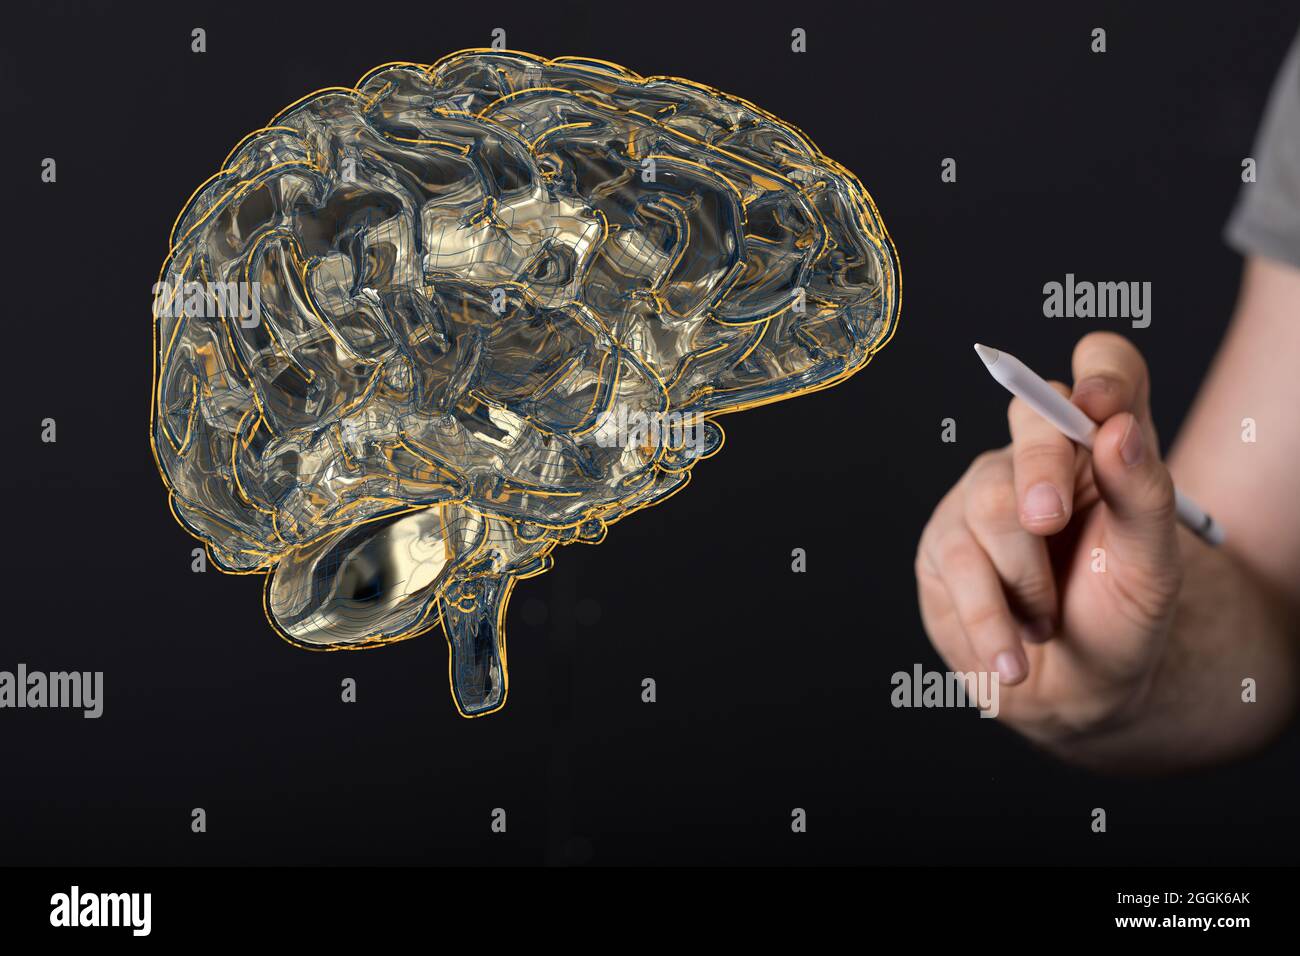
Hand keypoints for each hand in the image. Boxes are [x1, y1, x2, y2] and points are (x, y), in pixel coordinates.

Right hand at [915, 332, 1184, 747]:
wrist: (1075, 688)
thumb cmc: (1121, 614)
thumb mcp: (1156, 565)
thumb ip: (1144, 494)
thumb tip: (1117, 429)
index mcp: (1106, 442)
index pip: (1106, 368)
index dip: (1102, 373)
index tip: (1101, 405)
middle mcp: (1041, 454)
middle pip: (1030, 414)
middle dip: (1041, 468)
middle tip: (1047, 521)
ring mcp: (984, 494)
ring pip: (990, 502)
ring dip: (1026, 578)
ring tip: (1046, 622)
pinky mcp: (943, 543)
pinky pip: (957, 563)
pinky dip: (991, 618)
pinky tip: (1013, 653)